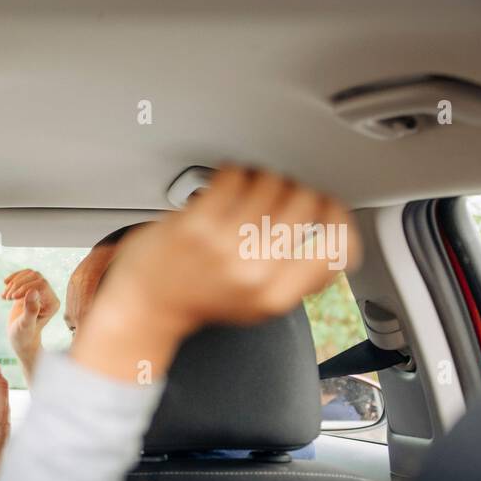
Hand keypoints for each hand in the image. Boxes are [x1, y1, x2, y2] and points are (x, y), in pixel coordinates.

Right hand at [3, 269, 59, 382]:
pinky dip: (13, 280)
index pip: (41, 284)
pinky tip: (5, 290)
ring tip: (5, 297)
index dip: (25, 286)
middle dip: (18, 284)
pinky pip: (24, 276)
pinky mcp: (31, 290)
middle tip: (7, 298)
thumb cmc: (24, 336)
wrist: (20, 340)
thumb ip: (30, 309)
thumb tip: (32, 291)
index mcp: (52, 303)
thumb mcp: (25, 325)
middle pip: (35, 276)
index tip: (13, 297)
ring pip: (29, 274)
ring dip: (14, 282)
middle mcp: (49, 296)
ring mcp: (41, 292)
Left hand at [76, 166, 359, 382]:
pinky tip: (225, 183)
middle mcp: (255, 271)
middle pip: (306, 202)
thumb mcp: (259, 304)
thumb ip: (299, 278)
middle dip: (294, 191)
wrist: (143, 308)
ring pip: (272, 183)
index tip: (327, 206)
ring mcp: (225, 245)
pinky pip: (234, 175)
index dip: (338, 216)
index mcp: (277, 295)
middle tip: (275, 195)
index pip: (336, 242)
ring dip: (261, 178)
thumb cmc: (199, 300)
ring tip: (246, 189)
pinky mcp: (196, 224)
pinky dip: (232, 172)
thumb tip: (337, 241)